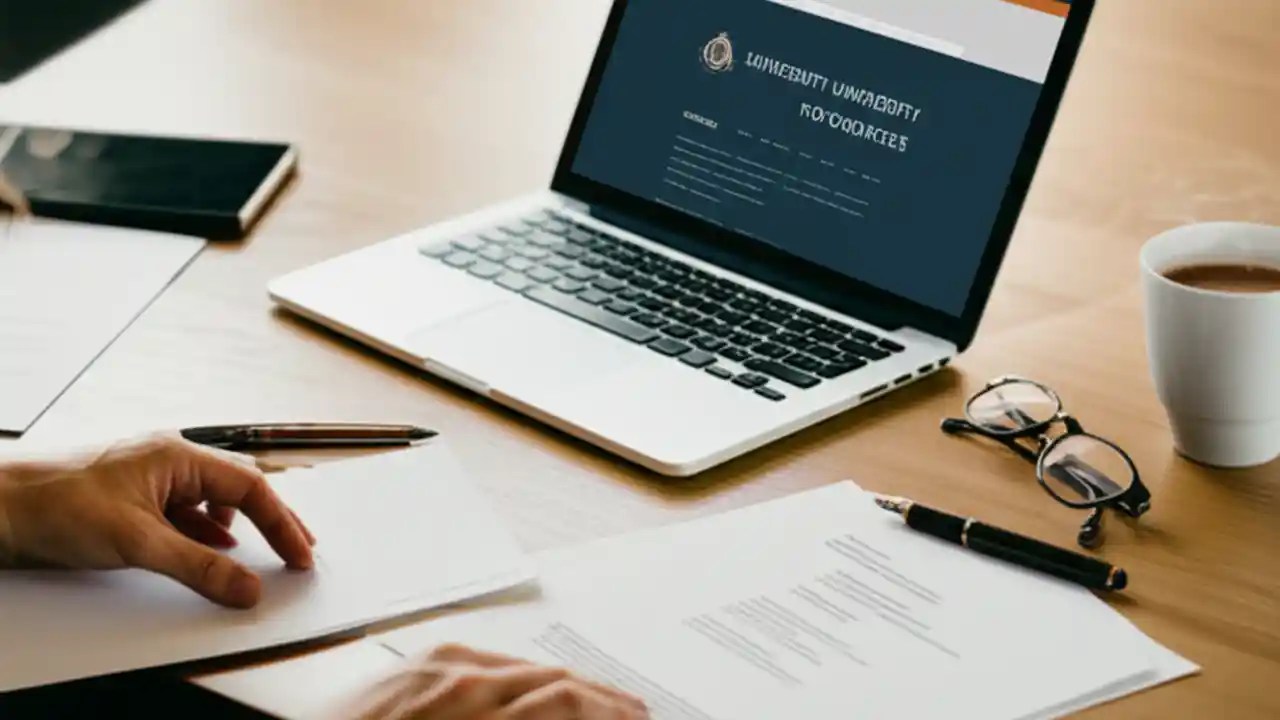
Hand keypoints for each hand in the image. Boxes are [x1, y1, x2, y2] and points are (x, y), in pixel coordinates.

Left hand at [0, 433, 314, 607]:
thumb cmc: (55, 504)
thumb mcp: (137, 542)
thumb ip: (199, 566)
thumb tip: (246, 586)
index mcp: (177, 454)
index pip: (250, 486)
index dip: (281, 523)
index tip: (300, 554)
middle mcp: (169, 459)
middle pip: (239, 486)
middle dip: (272, 520)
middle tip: (297, 550)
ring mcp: (151, 477)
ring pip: (212, 499)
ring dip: (238, 527)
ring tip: (258, 554)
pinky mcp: (133, 498)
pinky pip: (186, 513)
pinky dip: (206, 533)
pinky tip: (210, 550)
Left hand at [335, 644, 648, 719]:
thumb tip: (570, 716)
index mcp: (471, 707)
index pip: (564, 703)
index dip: (610, 712)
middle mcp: (455, 681)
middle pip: (553, 683)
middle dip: (603, 700)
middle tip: (637, 712)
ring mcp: (433, 667)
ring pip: (524, 669)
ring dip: (570, 686)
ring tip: (602, 702)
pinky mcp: (414, 664)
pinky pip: (485, 662)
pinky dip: (523, 676)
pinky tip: (539, 688)